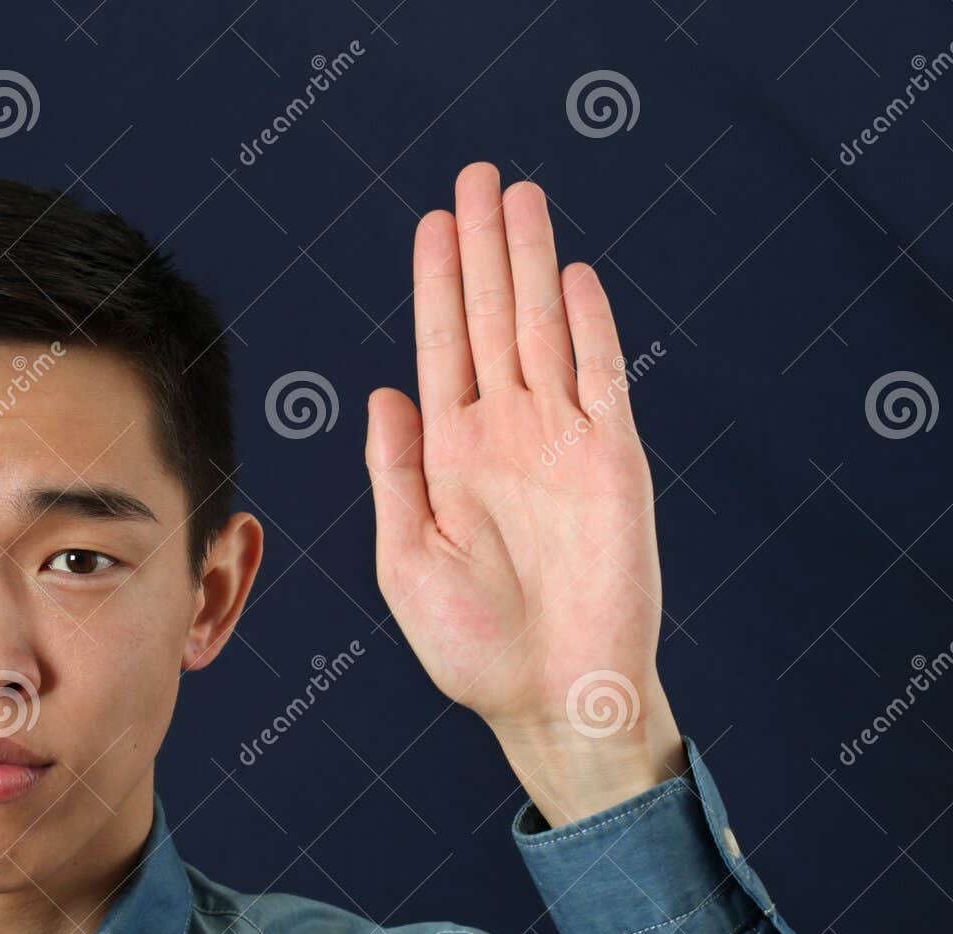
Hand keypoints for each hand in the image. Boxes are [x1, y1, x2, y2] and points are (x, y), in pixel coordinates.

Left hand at [364, 162, 684, 825]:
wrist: (552, 695)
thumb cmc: (470, 644)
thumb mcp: (405, 557)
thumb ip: (395, 472)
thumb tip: (382, 390)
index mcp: (450, 454)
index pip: (441, 346)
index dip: (436, 282)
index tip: (433, 222)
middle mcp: (505, 434)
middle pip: (491, 318)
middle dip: (485, 246)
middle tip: (479, 175)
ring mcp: (561, 441)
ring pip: (542, 329)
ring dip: (531, 263)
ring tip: (522, 195)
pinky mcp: (613, 460)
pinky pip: (600, 378)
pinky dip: (588, 326)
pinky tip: (572, 277)